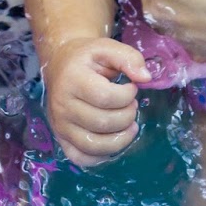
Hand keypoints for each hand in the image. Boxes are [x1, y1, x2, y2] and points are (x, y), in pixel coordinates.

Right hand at [41, 37, 150, 168]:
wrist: (61, 64)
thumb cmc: (87, 57)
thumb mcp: (107, 47)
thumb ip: (129, 58)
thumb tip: (146, 78)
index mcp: (72, 79)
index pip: (105, 97)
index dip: (127, 95)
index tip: (132, 88)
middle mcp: (62, 105)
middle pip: (102, 123)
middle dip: (127, 116)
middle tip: (132, 105)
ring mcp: (60, 125)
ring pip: (94, 145)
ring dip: (120, 139)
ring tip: (129, 125)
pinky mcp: (61, 138)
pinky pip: (81, 158)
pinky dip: (101, 156)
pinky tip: (113, 140)